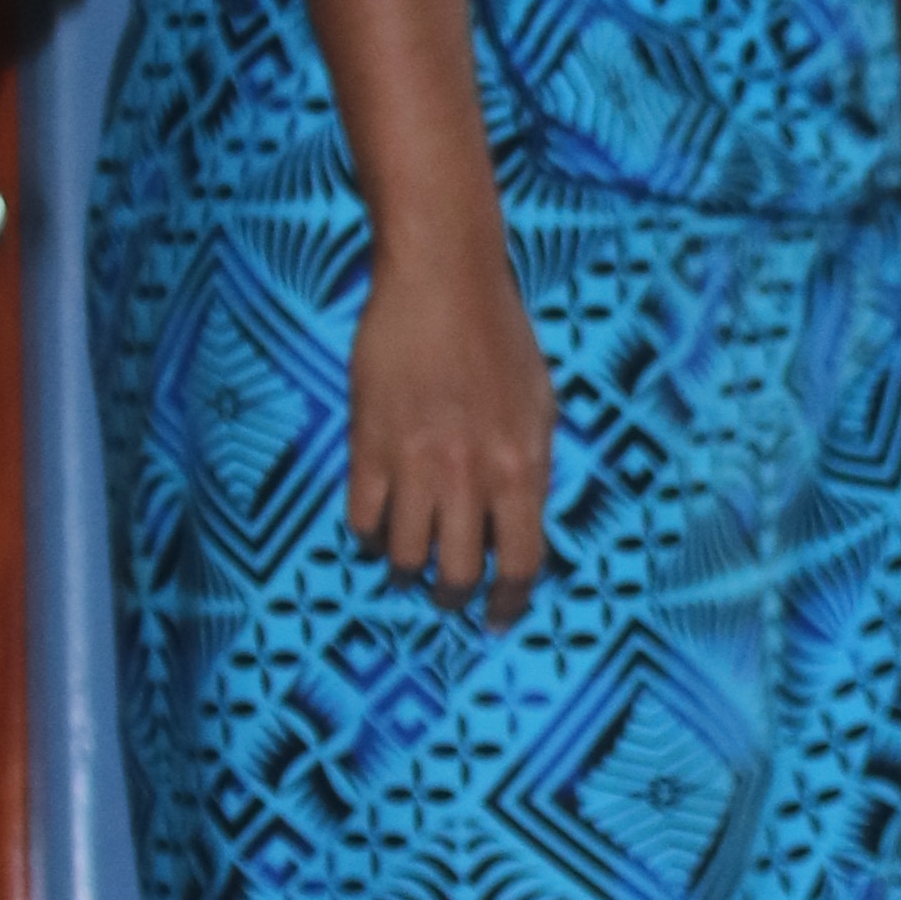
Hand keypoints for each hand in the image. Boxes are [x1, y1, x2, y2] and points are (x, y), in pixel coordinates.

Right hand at [348, 226, 555, 618]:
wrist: (443, 280)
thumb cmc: (499, 334)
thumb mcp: (539, 404)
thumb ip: (531, 467)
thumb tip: (521, 520)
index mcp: (523, 467)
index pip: (522, 563)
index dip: (509, 603)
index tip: (497, 619)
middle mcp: (471, 475)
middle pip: (458, 573)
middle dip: (453, 597)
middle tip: (447, 596)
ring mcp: (415, 463)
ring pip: (403, 556)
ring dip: (405, 572)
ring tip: (405, 568)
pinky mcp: (367, 444)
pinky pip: (361, 519)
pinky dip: (367, 537)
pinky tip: (374, 532)